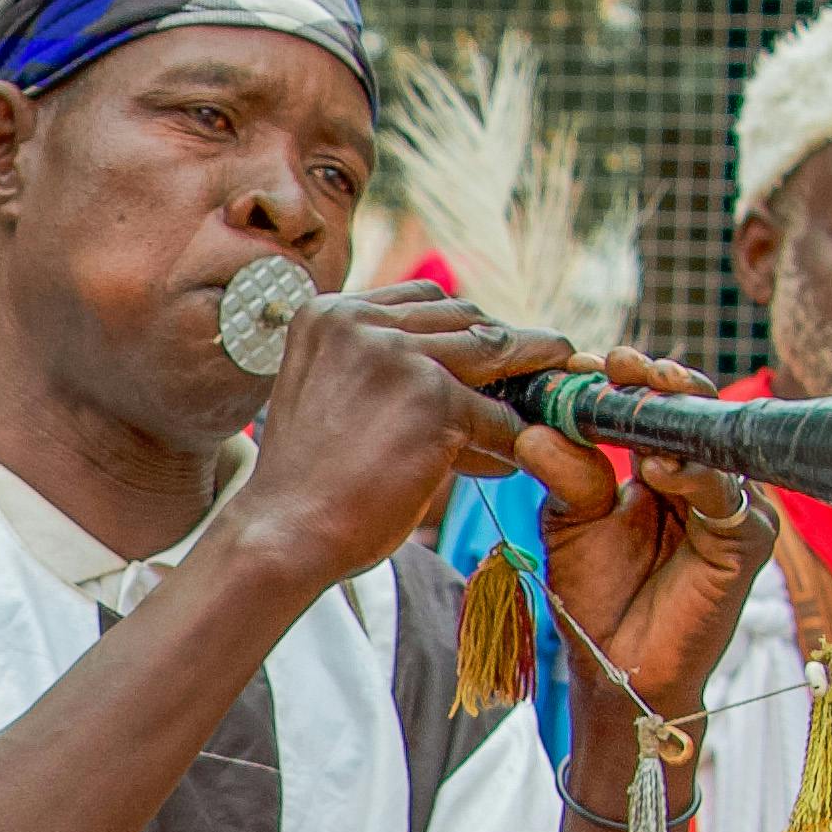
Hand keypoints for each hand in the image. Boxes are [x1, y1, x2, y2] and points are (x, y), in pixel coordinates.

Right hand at [228, 284, 525, 582]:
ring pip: (491, 351)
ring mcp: (398, 355)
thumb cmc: (306, 482)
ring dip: (524, 379)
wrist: (284, 532)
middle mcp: (361, 322)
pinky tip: (506, 460)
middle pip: (462, 315)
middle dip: (502, 346)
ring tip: (546, 402)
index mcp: (329, 314)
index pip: (421, 298)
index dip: (462, 325)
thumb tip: (464, 371)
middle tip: (542, 366)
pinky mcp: (434, 398)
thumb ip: (379, 369)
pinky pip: (497, 415)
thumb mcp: (330, 395)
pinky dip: (508, 439)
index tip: (491, 347)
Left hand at [503, 344, 770, 725]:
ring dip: (675, 418)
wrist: (616, 667)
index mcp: (660, 465)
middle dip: (657, 381)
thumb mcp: (569, 521)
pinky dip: (695, 477)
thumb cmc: (595, 594)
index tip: (587, 362)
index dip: (626, 379)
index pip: (653, 405)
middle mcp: (700, 478)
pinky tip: (660, 468)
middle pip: (693, 410)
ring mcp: (728, 507)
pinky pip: (728, 497)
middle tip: (620, 365)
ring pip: (714, 444)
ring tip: (635, 401)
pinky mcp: (746, 541)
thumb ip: (564, 472)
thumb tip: (537, 426)